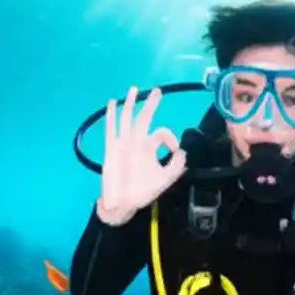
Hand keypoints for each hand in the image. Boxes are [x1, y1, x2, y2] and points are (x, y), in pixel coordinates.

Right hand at [97, 86, 186, 225]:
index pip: (161, 133)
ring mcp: (124, 143)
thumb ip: (176, 167)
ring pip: (127, 118)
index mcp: (150, 148)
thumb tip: (183, 152)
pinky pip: (111, 129)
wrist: (123, 204)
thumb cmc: (143, 192)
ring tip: (134, 90)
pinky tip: (112, 104)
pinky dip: (111, 116)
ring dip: (130, 104)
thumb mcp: (165, 180)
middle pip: (144, 118)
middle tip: (158, 91)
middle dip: (151, 105)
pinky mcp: (111, 148)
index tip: (175, 150)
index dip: (171, 137)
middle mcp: (137, 142)